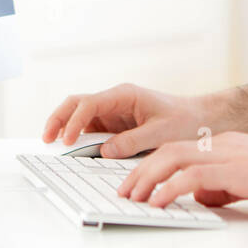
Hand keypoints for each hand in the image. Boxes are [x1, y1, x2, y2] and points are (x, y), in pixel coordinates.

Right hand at [41, 83, 211, 157]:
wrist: (200, 120)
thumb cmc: (184, 121)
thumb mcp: (161, 133)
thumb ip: (132, 142)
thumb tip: (105, 151)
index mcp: (124, 95)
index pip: (90, 104)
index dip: (74, 121)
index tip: (67, 140)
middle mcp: (114, 101)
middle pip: (76, 104)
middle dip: (58, 119)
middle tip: (46, 139)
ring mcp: (112, 114)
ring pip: (79, 117)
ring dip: (66, 129)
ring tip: (54, 147)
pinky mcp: (114, 127)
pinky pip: (91, 131)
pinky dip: (80, 140)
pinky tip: (73, 153)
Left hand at [116, 131, 247, 207]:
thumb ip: (222, 185)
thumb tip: (201, 197)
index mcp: (223, 144)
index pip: (177, 149)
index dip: (152, 164)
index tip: (135, 181)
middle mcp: (220, 143)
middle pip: (167, 150)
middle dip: (141, 171)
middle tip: (126, 191)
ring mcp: (227, 153)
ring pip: (174, 159)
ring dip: (148, 179)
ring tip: (134, 197)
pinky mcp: (235, 169)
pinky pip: (193, 177)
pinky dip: (171, 188)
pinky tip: (160, 201)